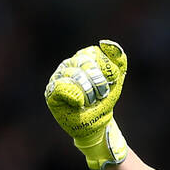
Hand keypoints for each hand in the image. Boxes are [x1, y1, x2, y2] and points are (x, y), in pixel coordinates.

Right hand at [44, 39, 128, 169]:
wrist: (95, 127)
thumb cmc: (103, 103)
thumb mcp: (116, 83)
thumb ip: (118, 61)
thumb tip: (104, 43)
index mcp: (84, 58)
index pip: (94, 53)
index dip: (105, 71)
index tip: (110, 84)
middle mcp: (69, 64)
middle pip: (85, 63)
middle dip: (98, 84)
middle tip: (100, 96)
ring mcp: (58, 77)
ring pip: (74, 75)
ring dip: (88, 93)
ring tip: (89, 102)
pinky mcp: (51, 92)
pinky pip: (61, 87)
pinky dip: (75, 96)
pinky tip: (79, 103)